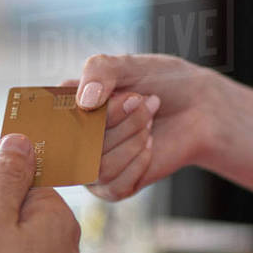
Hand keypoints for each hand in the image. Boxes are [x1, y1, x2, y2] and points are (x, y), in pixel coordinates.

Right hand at [69, 53, 221, 200]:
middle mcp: (75, 139)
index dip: (84, 110)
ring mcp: (92, 165)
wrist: (199, 108)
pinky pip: (113, 186)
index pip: (52, 118)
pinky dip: (137, 163)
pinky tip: (150, 145)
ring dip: (130, 138)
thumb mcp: (129, 65)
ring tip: (150, 119)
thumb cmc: (162, 82)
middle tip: (141, 99)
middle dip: (117, 119)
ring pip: (97, 166)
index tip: (121, 95)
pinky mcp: (113, 187)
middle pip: (78, 143)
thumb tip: (84, 102)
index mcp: (69, 107)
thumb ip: (99, 71)